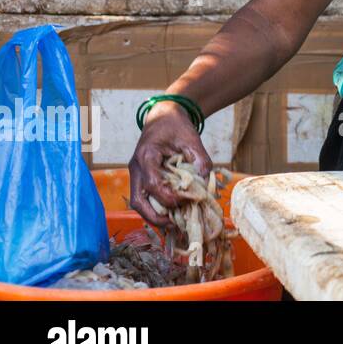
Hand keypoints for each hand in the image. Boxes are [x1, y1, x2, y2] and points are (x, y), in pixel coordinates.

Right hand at [128, 101, 212, 226]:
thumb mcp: (191, 138)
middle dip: (154, 216)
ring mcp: (136, 174)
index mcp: (146, 156)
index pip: (152, 184)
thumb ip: (200, 158)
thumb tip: (206, 179)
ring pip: (138, 202)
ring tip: (173, 226)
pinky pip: (144, 197)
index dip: (168, 197)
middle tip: (173, 226)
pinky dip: (155, 208)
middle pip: (138, 200)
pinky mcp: (141, 178)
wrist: (163, 116)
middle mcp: (136, 168)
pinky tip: (171, 215)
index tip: (187, 201)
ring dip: (153, 216)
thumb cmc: (176, 126)